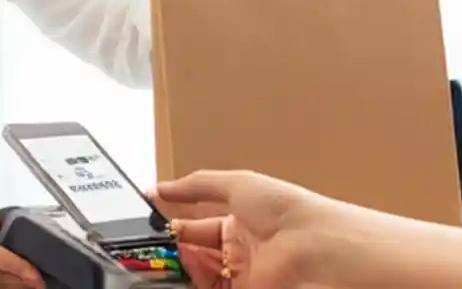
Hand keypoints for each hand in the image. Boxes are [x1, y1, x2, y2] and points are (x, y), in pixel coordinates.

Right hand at [151, 170, 338, 287]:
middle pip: (195, 252)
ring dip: (180, 264)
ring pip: (199, 273)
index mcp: (240, 219)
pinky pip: (210, 288)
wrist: (312, 245)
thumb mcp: (235, 184)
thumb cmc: (283, 208)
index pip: (197, 225)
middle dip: (172, 247)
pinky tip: (183, 267)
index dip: (173, 224)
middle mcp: (240, 249)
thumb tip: (162, 187)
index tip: (149, 222)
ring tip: (161, 253)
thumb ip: (197, 186)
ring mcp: (242, 274)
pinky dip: (193, 279)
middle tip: (149, 243)